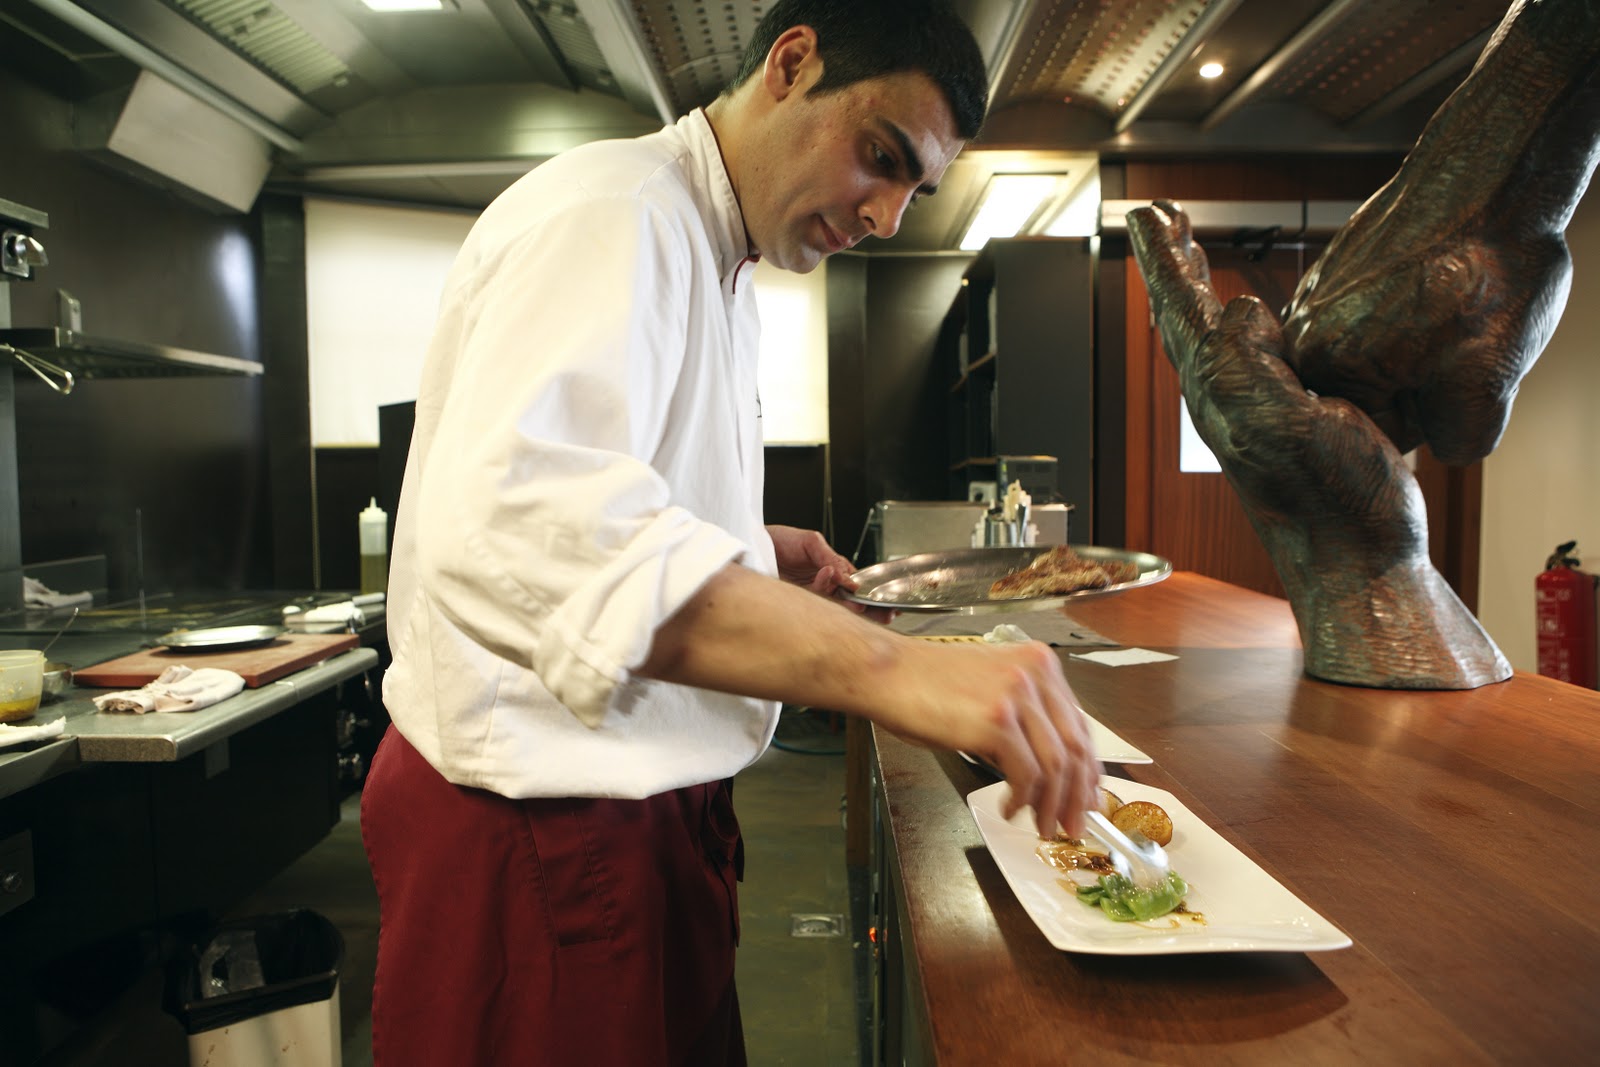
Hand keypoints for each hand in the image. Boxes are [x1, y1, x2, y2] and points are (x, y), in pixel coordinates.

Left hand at [765, 524, 894, 622]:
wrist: (752, 543)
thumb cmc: (778, 540)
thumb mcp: (810, 541)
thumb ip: (830, 556)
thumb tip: (847, 575)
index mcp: (831, 572)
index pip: (856, 587)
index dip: (872, 596)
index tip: (887, 603)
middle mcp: (822, 586)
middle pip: (850, 603)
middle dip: (868, 610)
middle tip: (884, 614)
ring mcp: (810, 594)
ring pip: (836, 605)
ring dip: (849, 603)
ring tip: (856, 597)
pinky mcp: (797, 600)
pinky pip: (816, 599)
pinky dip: (824, 587)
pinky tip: (827, 574)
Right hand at [877, 638, 1100, 838]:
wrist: (887, 673)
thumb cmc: (927, 685)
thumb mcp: (991, 689)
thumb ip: (1025, 717)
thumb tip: (1049, 771)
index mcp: (1039, 663)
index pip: (1080, 725)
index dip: (1087, 771)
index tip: (1086, 799)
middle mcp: (1035, 675)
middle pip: (1074, 748)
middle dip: (1076, 796)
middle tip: (1071, 825)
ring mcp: (1017, 696)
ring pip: (1055, 766)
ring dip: (1050, 805)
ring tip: (1040, 826)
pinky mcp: (996, 721)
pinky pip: (1025, 774)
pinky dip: (1021, 799)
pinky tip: (1009, 808)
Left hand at [1128, 200, 1507, 687]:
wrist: (1362, 562)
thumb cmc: (1334, 506)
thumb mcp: (1286, 429)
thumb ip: (1247, 370)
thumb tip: (1234, 309)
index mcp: (1221, 391)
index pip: (1179, 310)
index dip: (1165, 257)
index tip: (1149, 211)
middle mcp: (1226, 401)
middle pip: (1183, 317)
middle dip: (1171, 263)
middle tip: (1159, 218)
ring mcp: (1254, 414)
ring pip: (1211, 335)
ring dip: (1197, 287)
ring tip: (1189, 251)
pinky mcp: (1289, 425)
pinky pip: (1253, 358)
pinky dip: (1245, 322)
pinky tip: (1260, 320)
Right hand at [1277, 0, 1599, 463]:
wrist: (1489, 178)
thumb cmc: (1486, 275)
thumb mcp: (1490, 384)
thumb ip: (1458, 441)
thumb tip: (1443, 442)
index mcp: (1325, 372)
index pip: (1376, 438)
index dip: (1432, 418)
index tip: (1458, 381)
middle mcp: (1302, 337)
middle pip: (1369, 400)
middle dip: (1419, 384)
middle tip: (1460, 343)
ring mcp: (1313, 300)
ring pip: (1374, 360)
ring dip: (1416, 347)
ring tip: (1455, 312)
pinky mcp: (1334, 272)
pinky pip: (1372, 320)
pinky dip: (1408, 312)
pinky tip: (1443, 287)